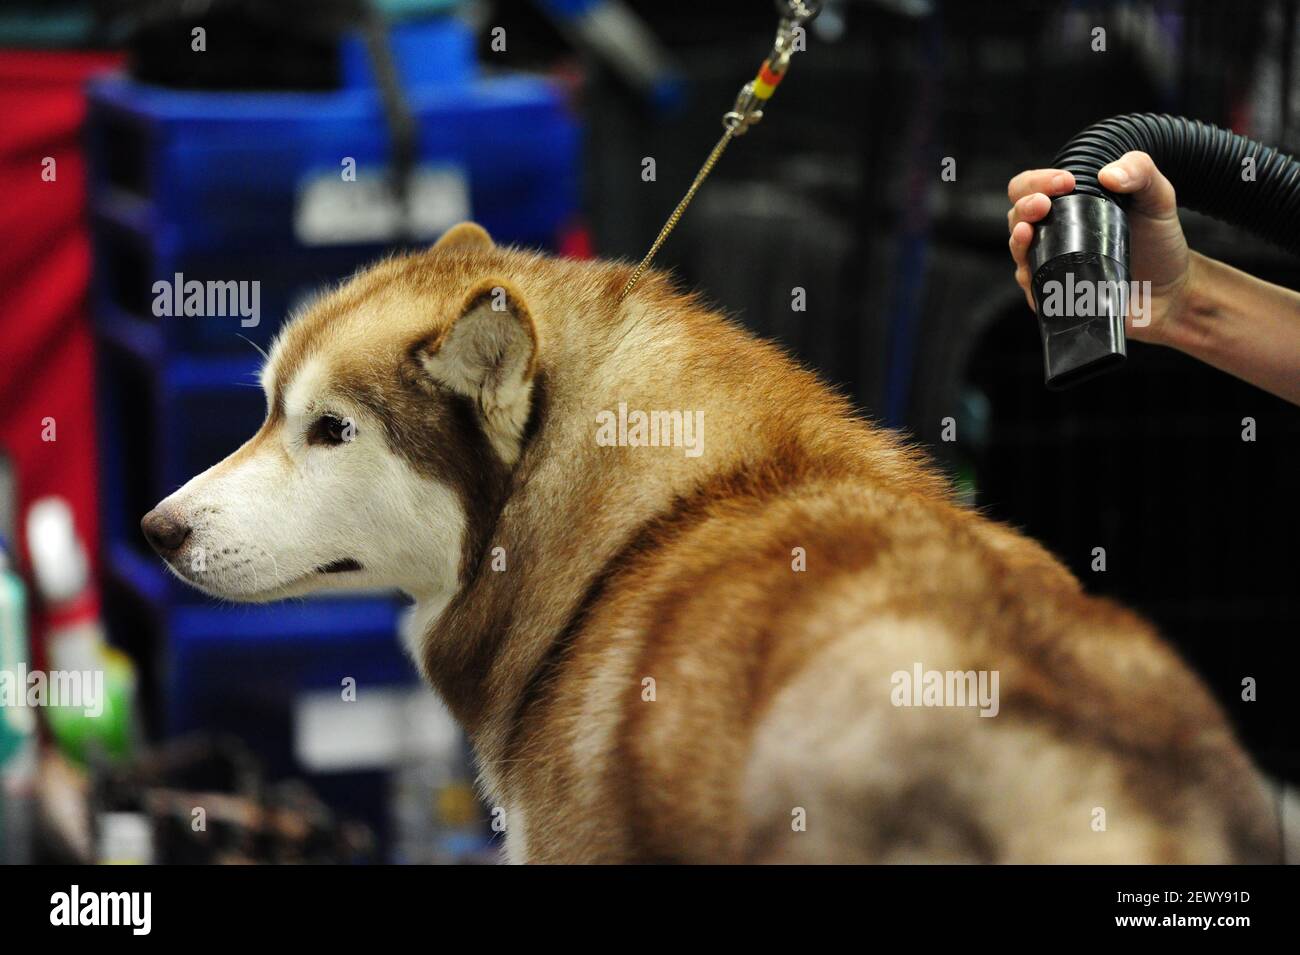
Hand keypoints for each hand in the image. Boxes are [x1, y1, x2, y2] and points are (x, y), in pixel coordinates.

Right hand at [1007, 151, 1192, 344]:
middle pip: (1016, 216)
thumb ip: (1141, 171)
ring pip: (1019, 253)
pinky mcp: (1055, 297)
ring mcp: (1051, 266)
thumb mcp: (1158, 197)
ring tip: (1027, 233)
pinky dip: (1030, 280)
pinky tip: (1034, 273)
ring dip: (1017, 241)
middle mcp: (1052, 235)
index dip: (1037, 181)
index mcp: (1067, 206)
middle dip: (1024, 207)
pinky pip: (1033, 291)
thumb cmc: (1159, 243)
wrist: (1172, 291)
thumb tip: (1108, 175)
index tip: (1064, 183)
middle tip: (1042, 205)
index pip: (1031, 186)